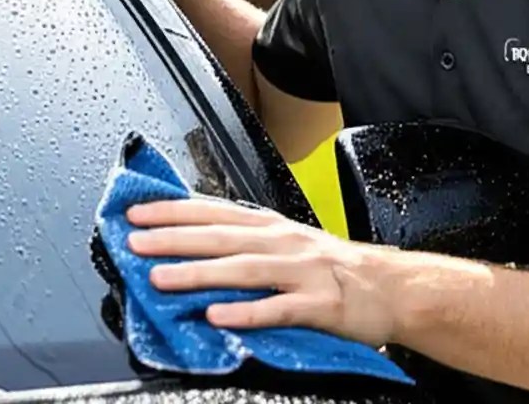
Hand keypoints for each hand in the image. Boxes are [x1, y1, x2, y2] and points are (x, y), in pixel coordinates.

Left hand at [126, 196, 404, 347]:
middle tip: (134, 241)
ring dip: (199, 273)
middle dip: (173, 238)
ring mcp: (302, 272)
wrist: (394, 288)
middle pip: (220, 237)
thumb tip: (192, 245)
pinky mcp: (320, 306)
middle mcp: (283, 242)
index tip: (137, 213)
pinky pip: (278, 310)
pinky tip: (218, 317)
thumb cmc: (335, 268)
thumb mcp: (288, 243)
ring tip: (161, 278)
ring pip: (242, 269)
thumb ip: (245, 243)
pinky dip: (246, 312)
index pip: (213, 211)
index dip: (173, 211)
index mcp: (271, 226)